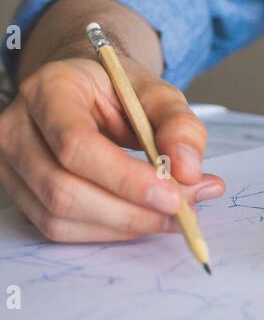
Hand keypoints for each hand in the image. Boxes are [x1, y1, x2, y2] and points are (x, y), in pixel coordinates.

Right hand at [0, 56, 224, 241]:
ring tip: (171, 216)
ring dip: (122, 225)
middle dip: (129, 210)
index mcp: (49, 90)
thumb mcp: (156, 92)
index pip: (75, 144)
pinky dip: (106, 230)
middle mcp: (17, 127)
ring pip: (59, 215)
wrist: (85, 90)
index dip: (124, 178)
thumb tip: (189, 171)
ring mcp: (10, 163)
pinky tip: (142, 218)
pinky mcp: (18, 192)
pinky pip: (58, 227)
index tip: (173, 195)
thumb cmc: (116, 89)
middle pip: (63, 188)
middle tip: (183, 212)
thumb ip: (178, 125)